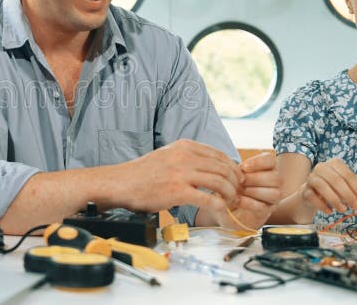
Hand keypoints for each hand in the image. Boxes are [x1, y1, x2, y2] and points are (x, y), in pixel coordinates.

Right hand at [119, 139, 242, 212]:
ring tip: (228, 203)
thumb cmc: (142, 174)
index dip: (232, 168)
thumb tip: (209, 166)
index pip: (219, 154)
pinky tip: (220, 211)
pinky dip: (220, 206)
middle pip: (223, 168)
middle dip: (235, 183)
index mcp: (184, 146)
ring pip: (220, 182)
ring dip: (230, 195)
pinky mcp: (178, 192)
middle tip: (236, 193)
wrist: (120, 183)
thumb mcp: (167, 156)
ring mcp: (182, 174)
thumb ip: (187, 158)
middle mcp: (185, 156)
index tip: (235, 179)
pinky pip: (209, 199)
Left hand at [218, 152, 281, 229]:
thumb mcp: (233, 174)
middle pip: (275, 178)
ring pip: (274, 193)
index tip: (244, 166)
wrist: (225, 206)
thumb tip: (238, 168)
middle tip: (240, 181)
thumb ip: (239, 169)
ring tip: (239, 190)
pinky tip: (238, 200)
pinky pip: (263, 207)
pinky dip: (249, 203)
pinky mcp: (265, 212)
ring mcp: (272, 199)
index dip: (259, 162)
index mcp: (268, 168)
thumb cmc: (232, 186)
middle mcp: (274, 183)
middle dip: (255, 178)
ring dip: (254, 191)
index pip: (271, 161)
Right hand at [300, 158, 356, 213]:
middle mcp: (321, 167)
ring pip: (322, 186)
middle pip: (336, 180)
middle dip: (348, 196)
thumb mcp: (345, 187)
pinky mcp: (304, 189)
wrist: (312, 194)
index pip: (348, 175)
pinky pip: (312, 197)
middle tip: (355, 208)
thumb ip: (354, 192)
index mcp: (334, 163)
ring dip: (335, 200)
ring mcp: (311, 177)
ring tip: (343, 210)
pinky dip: (322, 205)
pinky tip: (329, 211)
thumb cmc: (332, 189)